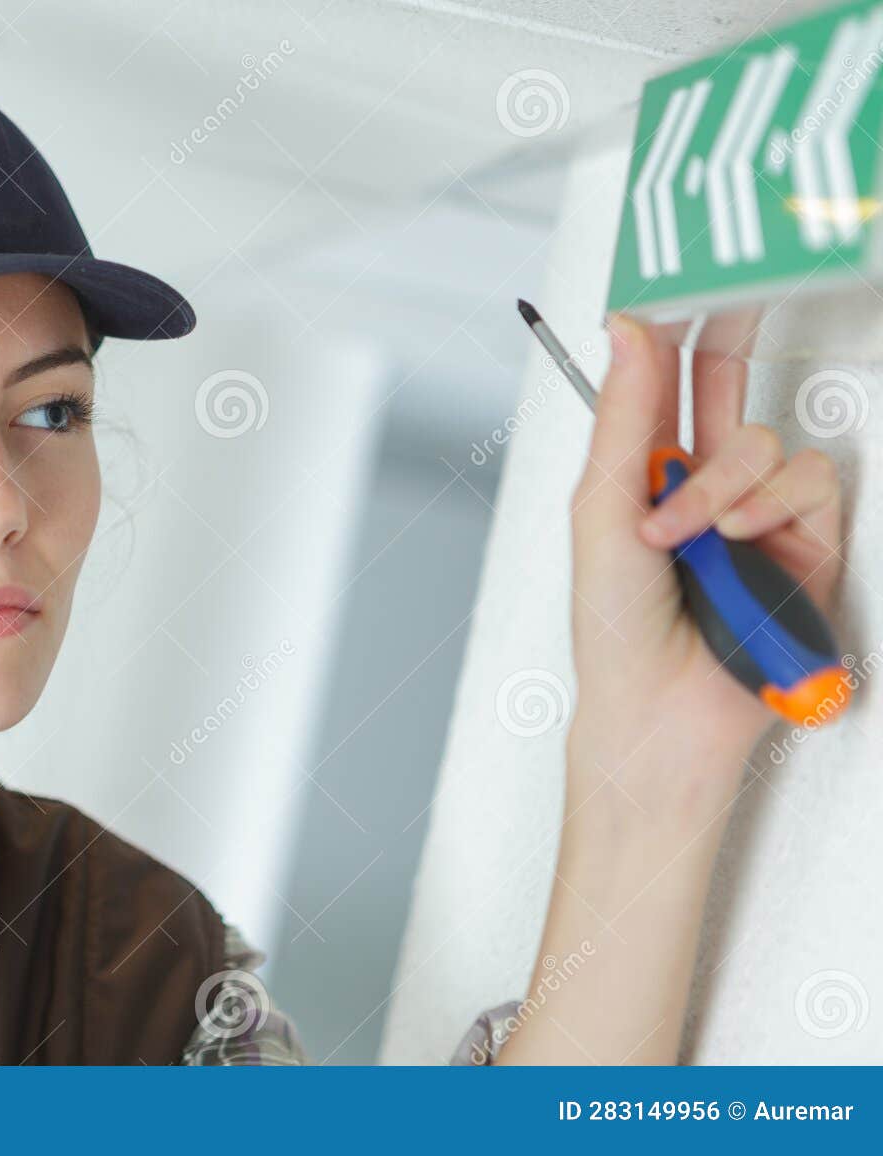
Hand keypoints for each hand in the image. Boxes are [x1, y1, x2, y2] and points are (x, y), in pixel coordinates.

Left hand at [567, 313, 841, 814]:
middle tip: (745, 278)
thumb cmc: (616, 625)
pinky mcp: (807, 542)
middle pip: (728, 381)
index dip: (671, 324)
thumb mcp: (604, 510)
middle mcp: (700, 480)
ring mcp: (757, 510)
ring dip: (728, 484)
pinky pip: (812, 485)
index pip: (662, 379)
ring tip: (692, 538)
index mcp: (642, 469)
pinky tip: (746, 541)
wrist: (662, 709)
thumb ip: (627, 418)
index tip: (674, 273)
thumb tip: (632, 327)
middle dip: (736, 329)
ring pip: (769, 442)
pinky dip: (773, 506)